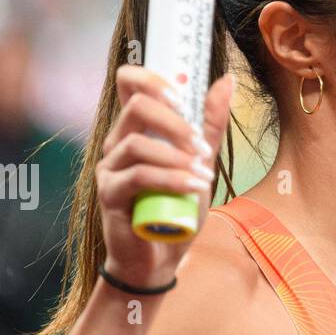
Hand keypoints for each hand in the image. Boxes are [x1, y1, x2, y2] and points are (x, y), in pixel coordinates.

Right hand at [95, 65, 234, 288]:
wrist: (162, 256)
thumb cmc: (178, 206)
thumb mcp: (201, 161)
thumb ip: (210, 123)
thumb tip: (226, 80)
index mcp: (138, 127)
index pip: (129, 82)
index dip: (154, 78)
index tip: (184, 95)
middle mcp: (118, 141)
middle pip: (136, 105)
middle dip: (176, 121)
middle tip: (201, 145)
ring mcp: (109, 167)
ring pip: (138, 143)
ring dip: (178, 156)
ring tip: (204, 175)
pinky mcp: (109, 194)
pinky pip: (139, 176)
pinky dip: (172, 179)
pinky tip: (194, 187)